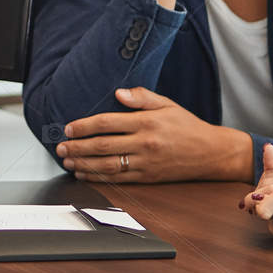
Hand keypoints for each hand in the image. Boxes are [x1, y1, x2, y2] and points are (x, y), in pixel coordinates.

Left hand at [57, 87, 247, 182]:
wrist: (212, 153)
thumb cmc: (187, 126)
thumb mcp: (168, 104)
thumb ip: (142, 97)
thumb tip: (119, 93)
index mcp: (147, 122)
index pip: (108, 122)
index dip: (85, 125)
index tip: (69, 128)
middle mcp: (145, 143)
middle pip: (103, 145)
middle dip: (78, 147)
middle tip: (61, 148)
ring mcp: (146, 163)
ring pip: (107, 165)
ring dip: (84, 164)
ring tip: (68, 161)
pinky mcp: (148, 177)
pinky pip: (119, 179)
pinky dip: (99, 177)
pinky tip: (85, 174)